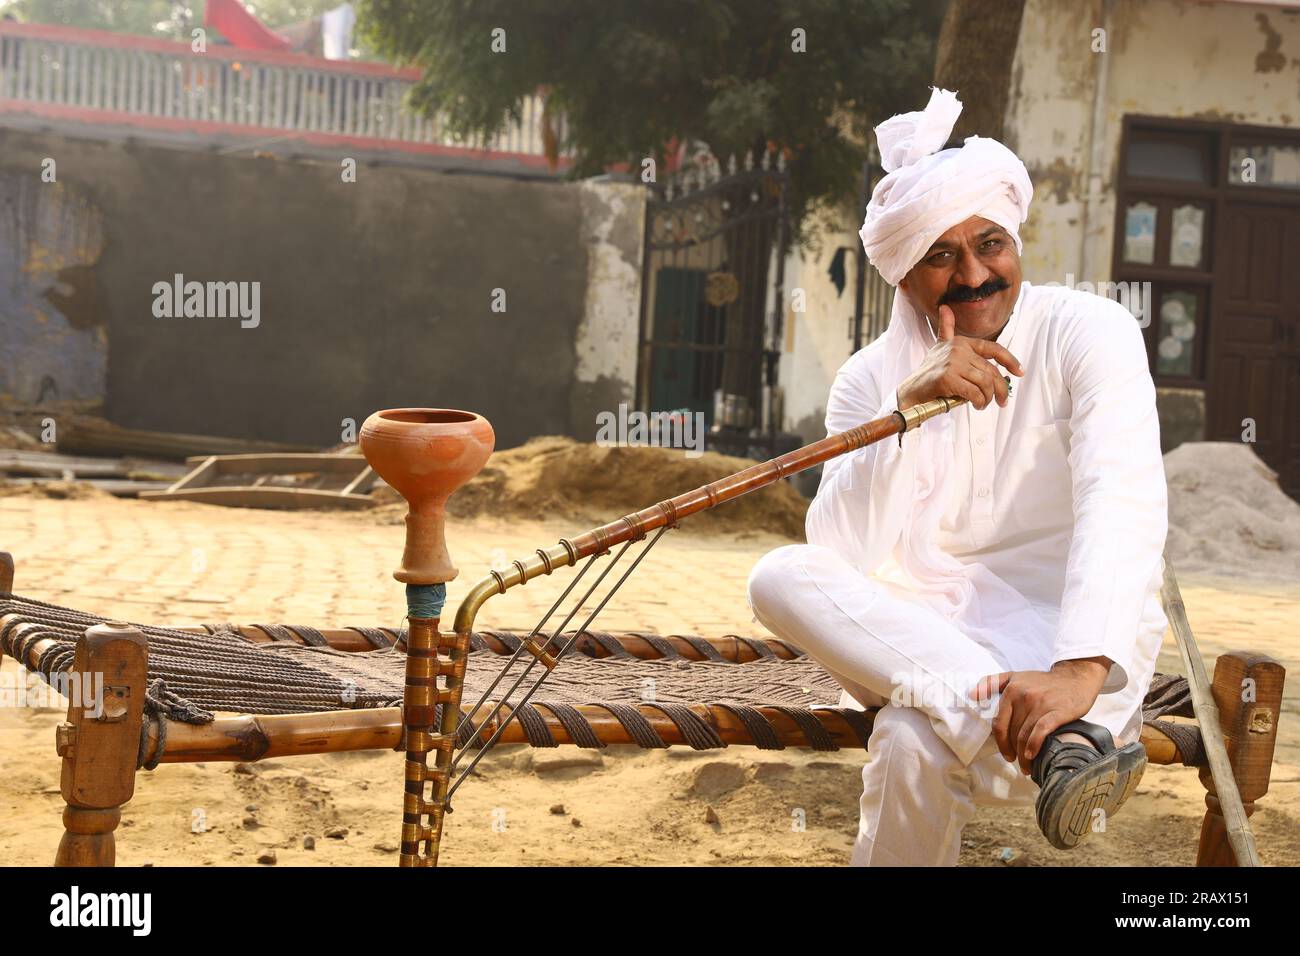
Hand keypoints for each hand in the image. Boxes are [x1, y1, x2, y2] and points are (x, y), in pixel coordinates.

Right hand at [896, 304, 1023, 410]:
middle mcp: (958, 349)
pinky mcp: (948, 379)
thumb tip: (944, 307)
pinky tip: (976, 405)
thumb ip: (946, 328)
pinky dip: (979, 402)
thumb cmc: (929, 371)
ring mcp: (952, 364)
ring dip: (988, 398)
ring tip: (984, 404)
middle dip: (1000, 389)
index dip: (1009, 360)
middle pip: (991, 371)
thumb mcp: (939, 347)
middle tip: (1003, 402)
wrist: (911, 390)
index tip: (1020, 372)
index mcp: (960, 342)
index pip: (992, 348)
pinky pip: (974, 393)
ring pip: (985, 383)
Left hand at [972, 657, 1110, 774]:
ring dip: (1023, 755)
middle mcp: (1023, 696)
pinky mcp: (1056, 711)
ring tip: (1027, 766)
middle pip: (1012, 732)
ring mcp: (1040, 703)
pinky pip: (1040, 732)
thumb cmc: (1043, 682)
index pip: (999, 723)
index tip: (1006, 754)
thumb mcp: (1016, 676)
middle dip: (1013, 751)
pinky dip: (1033, 746)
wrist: (1075, 677)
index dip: (1000, 742)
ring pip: (1024, 735)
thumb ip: (992, 682)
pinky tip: (1032, 756)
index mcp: (1011, 689)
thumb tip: (971, 695)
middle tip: (1018, 763)